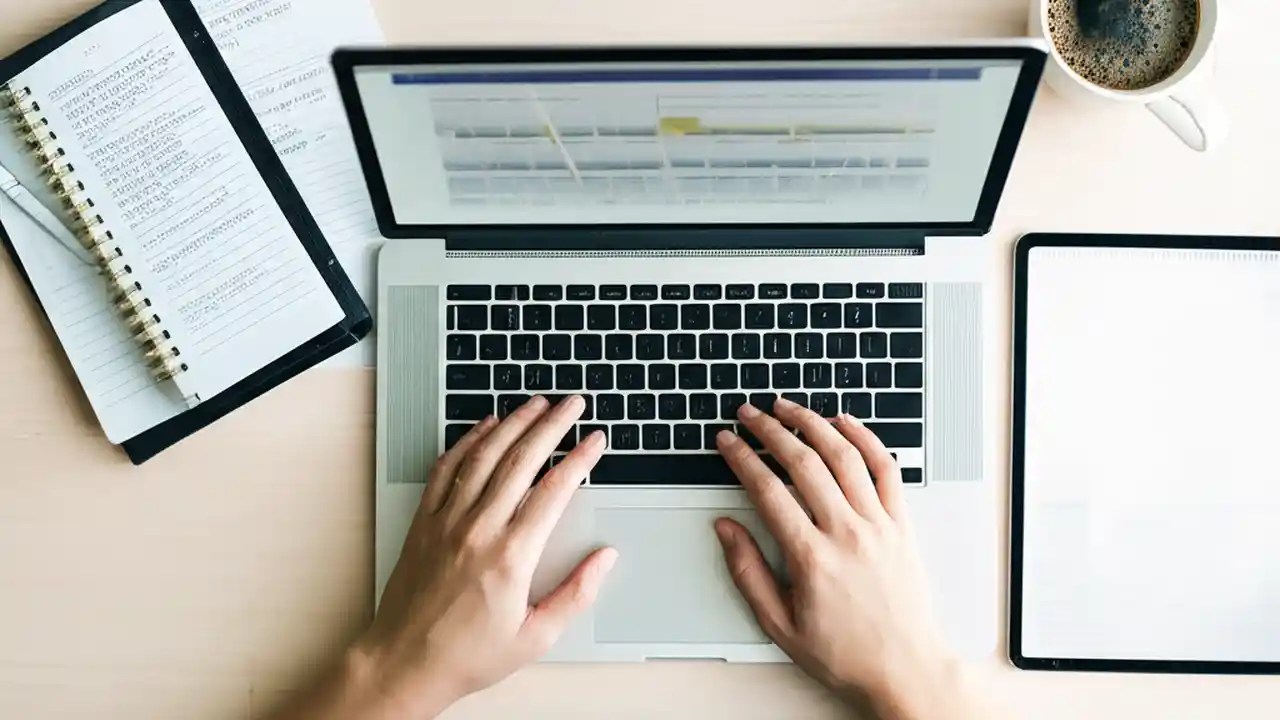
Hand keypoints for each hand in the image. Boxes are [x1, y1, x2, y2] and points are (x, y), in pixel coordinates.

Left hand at [347, 395, 615, 717]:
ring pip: (485, 455)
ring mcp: (447, 520)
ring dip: (514, 423)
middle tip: (572, 404)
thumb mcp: (536, 636)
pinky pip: (447, 468)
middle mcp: (479, 529)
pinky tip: (484, 427)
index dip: (580, 458)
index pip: (555, 490)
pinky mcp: (424, 521)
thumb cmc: (467, 655)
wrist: (404, 662)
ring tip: (536, 404)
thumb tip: (605, 559)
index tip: (595, 440)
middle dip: (552, 424)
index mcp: (512, 556)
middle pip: (523, 459)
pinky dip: (468, 441)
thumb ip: (577, 593)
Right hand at [715, 399, 979, 719]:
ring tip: (789, 407)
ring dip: (813, 423)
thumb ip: (747, 571)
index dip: (742, 458)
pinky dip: (866, 438)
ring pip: (844, 456)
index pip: (768, 490)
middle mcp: (847, 534)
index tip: (727, 441)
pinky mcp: (902, 524)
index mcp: (812, 558)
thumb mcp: (780, 623)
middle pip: (803, 462)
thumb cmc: (845, 653)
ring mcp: (879, 525)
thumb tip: (726, 529)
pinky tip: (845, 423)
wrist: (905, 669)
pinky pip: (885, 469)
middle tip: (750, 414)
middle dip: (770, 430)